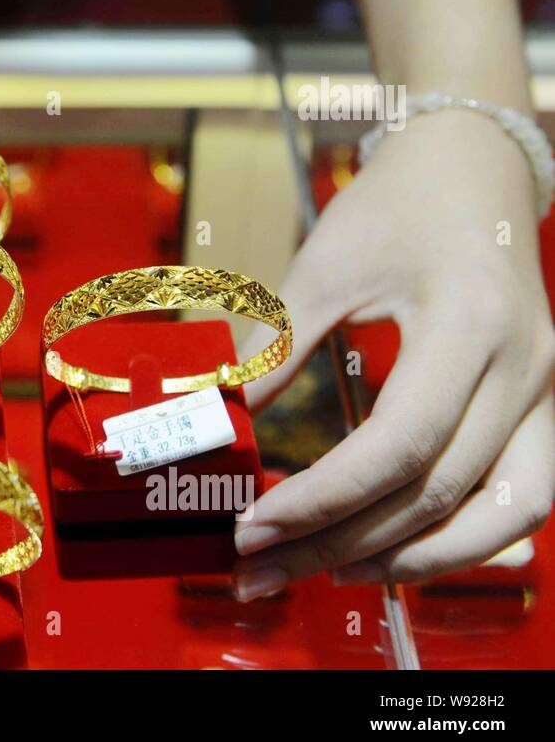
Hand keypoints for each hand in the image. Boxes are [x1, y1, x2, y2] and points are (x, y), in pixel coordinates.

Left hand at [234, 110, 554, 599]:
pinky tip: (392, 550)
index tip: (252, 526)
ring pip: (503, 515)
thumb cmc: (396, 205)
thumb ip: (276, 347)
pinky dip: (462, 539)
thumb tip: (220, 417)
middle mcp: (526, 372)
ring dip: (413, 559)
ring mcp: (547, 393)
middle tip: (262, 568)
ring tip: (327, 574)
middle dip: (343, 543)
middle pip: (440, 493)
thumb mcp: (325, 267)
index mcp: (471, 327)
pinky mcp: (544, 407)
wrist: (473, 167)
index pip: (399, 445)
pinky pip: (520, 497)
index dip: (323, 498)